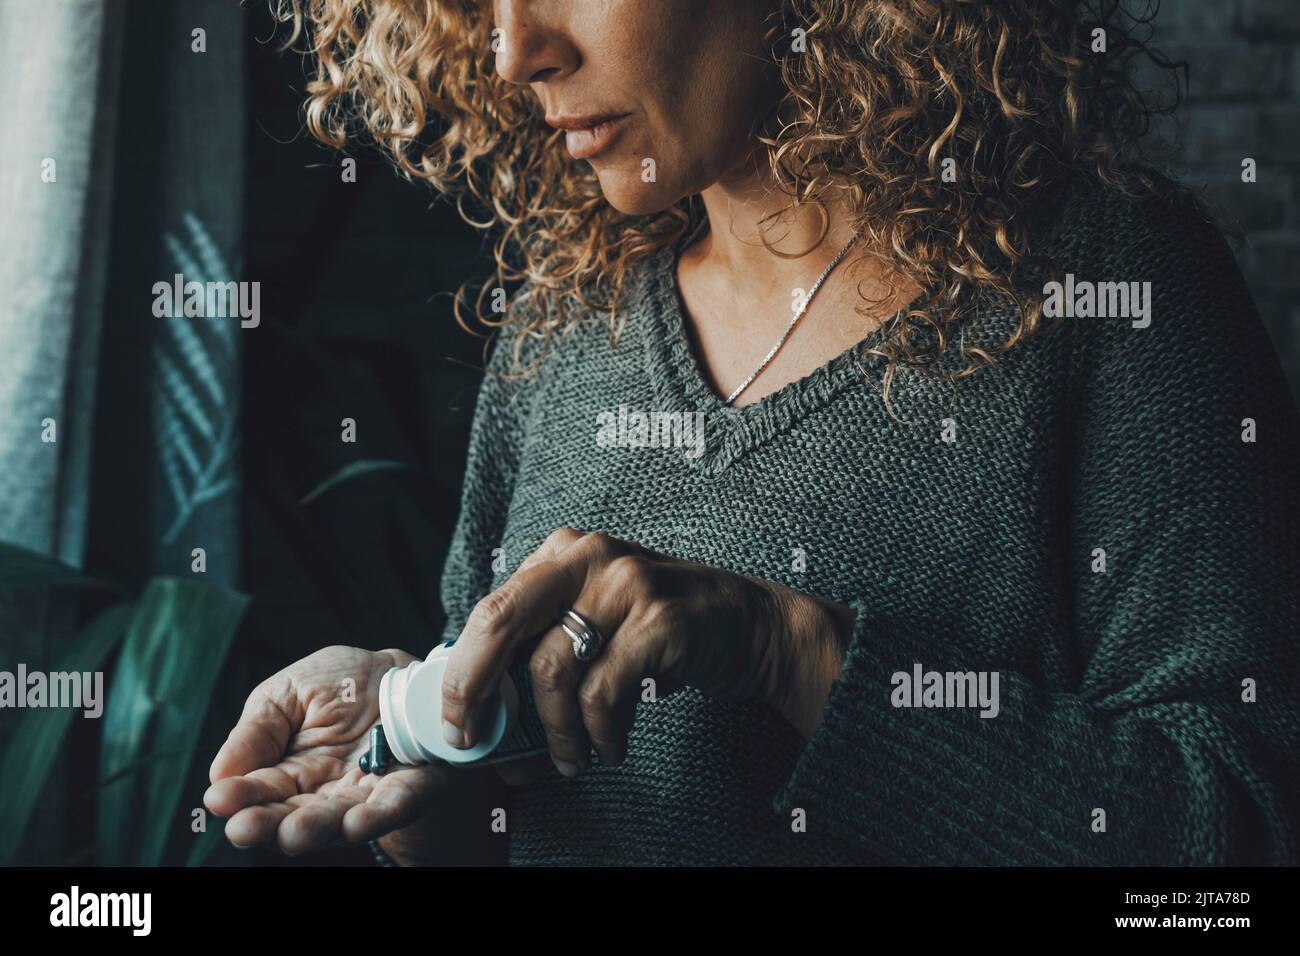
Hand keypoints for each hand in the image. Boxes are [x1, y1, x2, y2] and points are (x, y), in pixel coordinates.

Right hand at [204, 646, 452, 855]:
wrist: (402, 674)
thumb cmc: (341, 685)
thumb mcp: (288, 693)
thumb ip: (256, 731)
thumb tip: (218, 774)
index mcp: (289, 773)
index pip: (260, 792)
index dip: (240, 797)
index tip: (218, 799)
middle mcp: (324, 795)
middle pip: (293, 817)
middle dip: (270, 825)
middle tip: (246, 829)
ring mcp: (366, 796)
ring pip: (339, 821)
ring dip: (318, 829)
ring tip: (295, 832)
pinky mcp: (410, 789)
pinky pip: (395, 806)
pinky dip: (379, 815)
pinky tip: (357, 822)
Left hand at [439, 528, 853, 774]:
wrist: (751, 626)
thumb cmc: (661, 631)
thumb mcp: (596, 619)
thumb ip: (544, 645)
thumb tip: (483, 712)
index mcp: (562, 552)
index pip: (491, 609)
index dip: (462, 670)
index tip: (455, 721)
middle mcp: (588, 555)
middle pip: (502, 621)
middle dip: (475, 688)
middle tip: (475, 739)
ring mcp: (625, 582)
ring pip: (553, 670)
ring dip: (556, 732)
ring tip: (572, 760)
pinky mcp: (659, 617)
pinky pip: (603, 692)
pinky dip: (600, 732)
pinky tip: (611, 746)